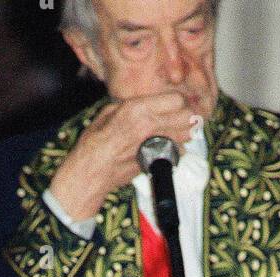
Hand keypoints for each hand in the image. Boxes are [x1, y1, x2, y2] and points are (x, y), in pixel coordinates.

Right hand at [48, 94, 196, 222]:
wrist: (92, 172)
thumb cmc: (95, 142)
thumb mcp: (108, 112)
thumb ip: (130, 105)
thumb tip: (145, 103)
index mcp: (137, 109)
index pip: (176, 100)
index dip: (178, 100)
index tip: (175, 102)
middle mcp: (150, 126)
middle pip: (186, 116)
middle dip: (186, 115)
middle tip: (182, 115)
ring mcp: (155, 146)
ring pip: (187, 134)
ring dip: (185, 131)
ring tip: (178, 129)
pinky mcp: (157, 161)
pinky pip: (178, 152)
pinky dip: (178, 148)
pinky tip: (169, 145)